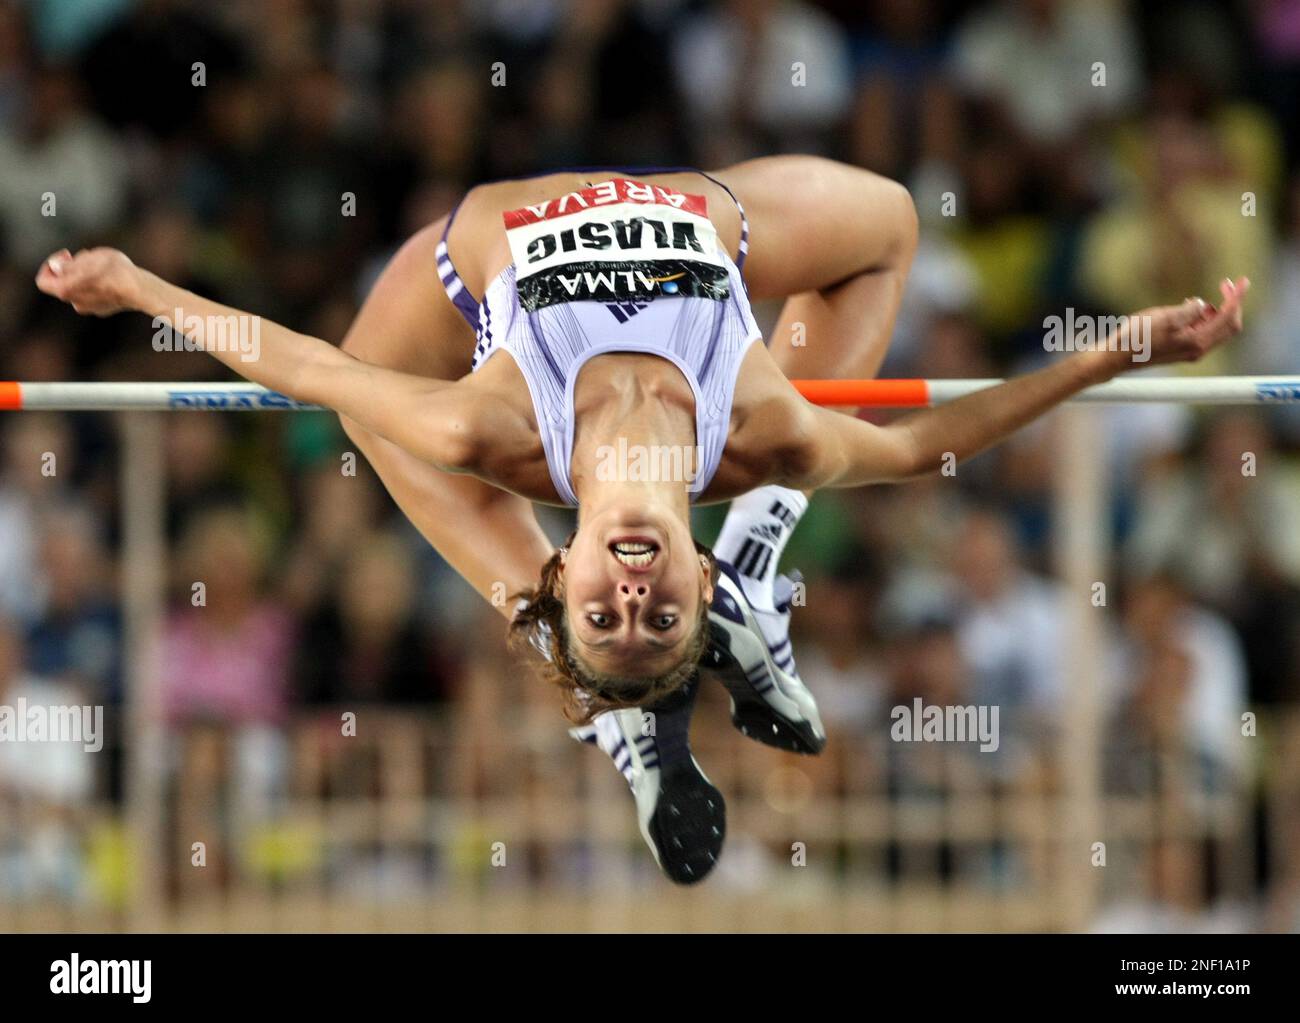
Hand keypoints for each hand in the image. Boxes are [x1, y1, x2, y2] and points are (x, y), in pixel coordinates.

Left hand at [35, 248, 149, 316]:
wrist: (142, 290)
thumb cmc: (115, 272)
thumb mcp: (88, 259)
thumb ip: (68, 264)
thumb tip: (57, 267)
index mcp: (65, 291)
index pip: (43, 280)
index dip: (50, 265)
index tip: (67, 255)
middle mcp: (75, 303)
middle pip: (63, 283)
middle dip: (71, 268)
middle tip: (86, 256)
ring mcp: (91, 308)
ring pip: (79, 288)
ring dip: (85, 275)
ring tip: (101, 264)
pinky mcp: (104, 310)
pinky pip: (93, 295)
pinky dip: (96, 284)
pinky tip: (112, 276)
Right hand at [1138, 276, 1250, 367]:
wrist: (1116, 356)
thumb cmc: (1136, 337)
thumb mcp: (1164, 317)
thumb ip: (1189, 310)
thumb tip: (1201, 304)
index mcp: (1197, 341)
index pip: (1229, 318)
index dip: (1237, 298)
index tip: (1241, 281)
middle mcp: (1198, 349)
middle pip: (1229, 326)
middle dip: (1231, 304)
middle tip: (1225, 285)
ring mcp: (1190, 351)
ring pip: (1216, 330)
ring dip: (1216, 311)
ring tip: (1196, 299)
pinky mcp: (1181, 350)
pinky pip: (1203, 333)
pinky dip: (1204, 319)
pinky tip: (1188, 310)